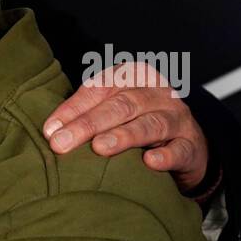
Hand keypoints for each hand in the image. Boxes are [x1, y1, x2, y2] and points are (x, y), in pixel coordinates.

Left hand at [43, 61, 208, 192]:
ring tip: (100, 147)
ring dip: (124, 136)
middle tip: (61, 143)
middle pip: (121, 105)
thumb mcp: (110, 111)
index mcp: (133, 78)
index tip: (50, 130)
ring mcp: (177, 118)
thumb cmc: (136, 124)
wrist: (184, 146)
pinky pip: (180, 149)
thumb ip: (83, 115)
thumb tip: (50, 131)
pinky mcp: (191, 145)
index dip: (73, 109)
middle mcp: (156, 93)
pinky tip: (150, 162)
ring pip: (150, 124)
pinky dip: (166, 155)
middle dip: (88, 124)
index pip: (99, 88)